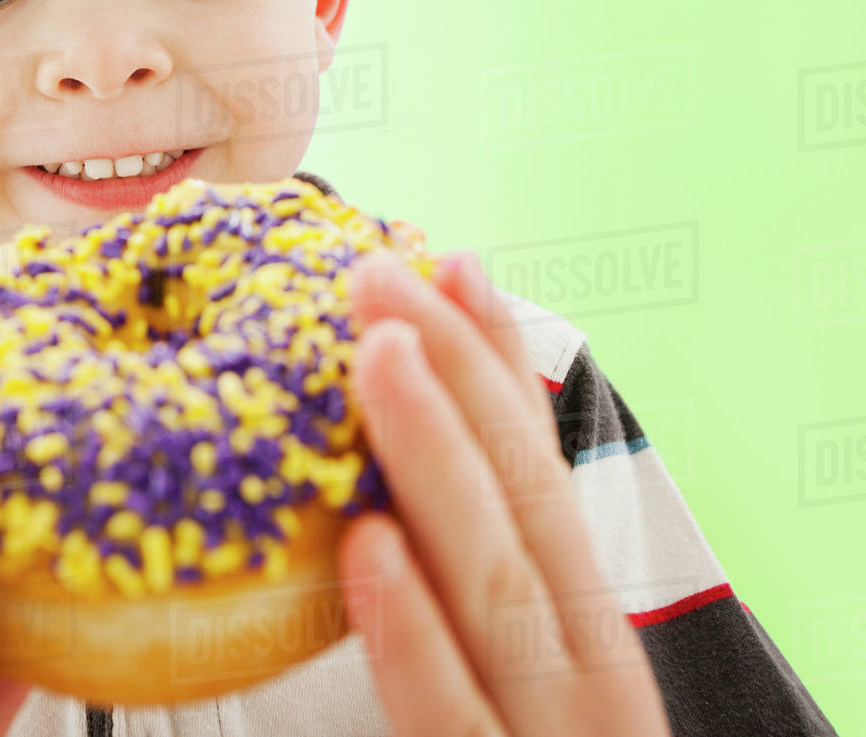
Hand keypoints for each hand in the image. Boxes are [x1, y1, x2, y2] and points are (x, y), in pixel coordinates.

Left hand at [337, 251, 671, 736]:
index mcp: (578, 625)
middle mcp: (585, 671)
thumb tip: (418, 438)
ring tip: (375, 355)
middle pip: (522, 505)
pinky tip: (365, 549)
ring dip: (437, 461)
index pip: (538, 472)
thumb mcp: (516, 655)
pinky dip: (415, 636)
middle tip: (381, 274)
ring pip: (500, 587)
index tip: (446, 260)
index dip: (495, 361)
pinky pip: (459, 724)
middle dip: (453, 378)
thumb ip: (483, 553)